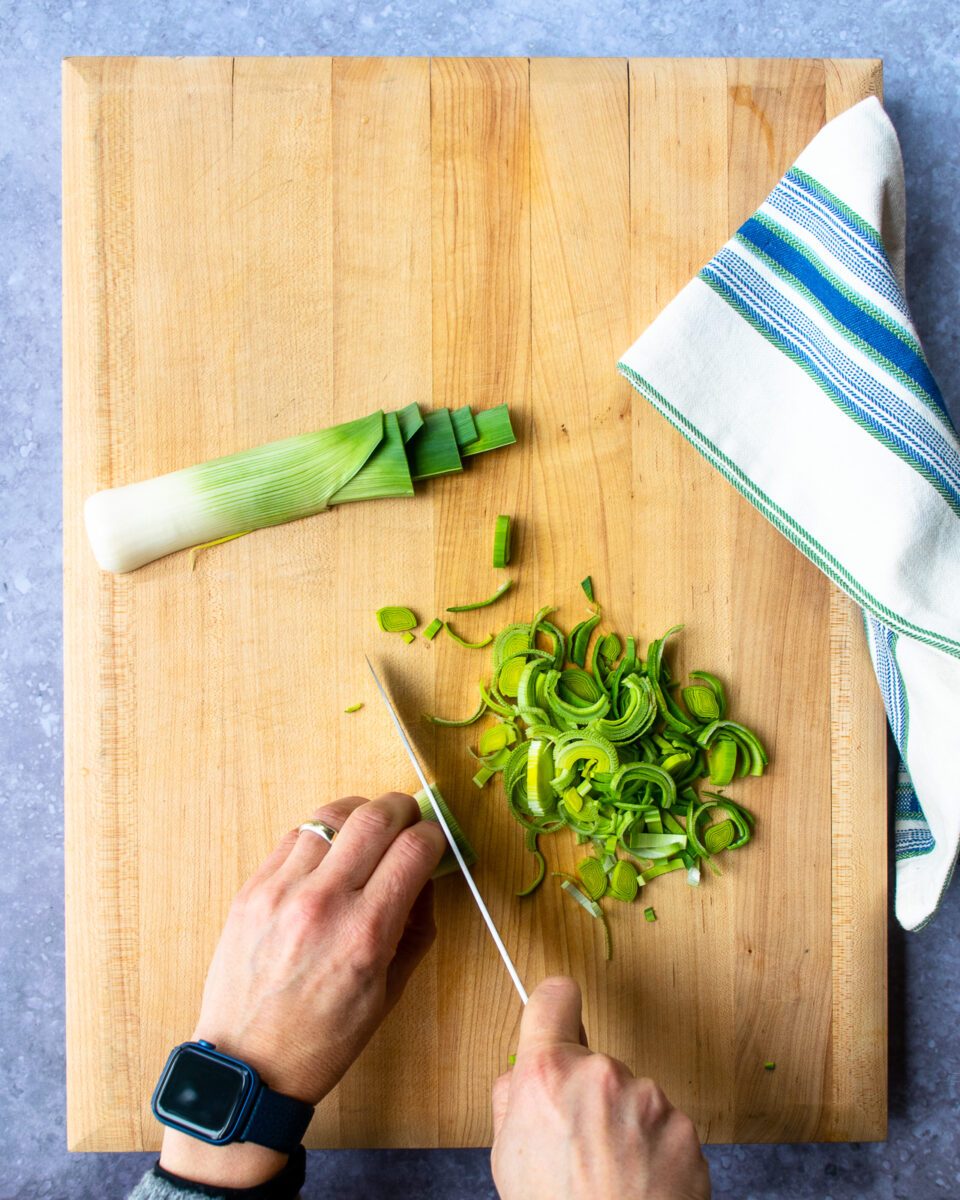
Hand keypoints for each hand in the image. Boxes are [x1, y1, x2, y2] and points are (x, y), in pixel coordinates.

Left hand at [159, 791, 445, 1187]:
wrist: (247, 1066)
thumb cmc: (323, 1039)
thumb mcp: (389, 991)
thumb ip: (417, 926)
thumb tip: (425, 875)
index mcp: (366, 934)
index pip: (414, 849)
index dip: (434, 835)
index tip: (434, 841)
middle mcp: (324, 902)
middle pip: (375, 817)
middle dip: (402, 809)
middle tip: (407, 820)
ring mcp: (282, 891)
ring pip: (332, 815)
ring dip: (359, 816)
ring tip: (366, 833)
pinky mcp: (251, 888)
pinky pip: (294, 836)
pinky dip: (320, 834)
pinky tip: (328, 852)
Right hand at [491, 977, 710, 1199]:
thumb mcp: (506, 1156)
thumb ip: (515, 1100)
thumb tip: (524, 1078)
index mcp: (547, 1072)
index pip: (553, 996)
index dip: (554, 1006)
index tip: (558, 1013)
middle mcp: (601, 1072)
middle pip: (595, 1059)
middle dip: (589, 1093)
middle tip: (580, 1144)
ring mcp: (649, 1098)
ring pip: (633, 1095)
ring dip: (625, 1124)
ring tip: (611, 1176)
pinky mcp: (685, 1128)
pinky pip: (665, 1126)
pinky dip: (656, 1151)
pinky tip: (639, 1185)